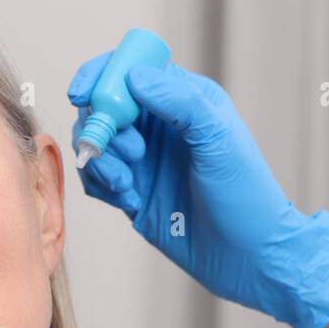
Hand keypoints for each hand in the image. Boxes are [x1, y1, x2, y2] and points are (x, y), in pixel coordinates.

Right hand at [67, 53, 328, 327]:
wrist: (246, 256)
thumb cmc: (245, 196)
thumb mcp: (218, 139)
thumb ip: (179, 102)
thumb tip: (134, 77)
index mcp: (183, 101)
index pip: (131, 71)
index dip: (101, 76)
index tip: (82, 94)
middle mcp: (159, 126)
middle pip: (103, 106)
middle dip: (102, 126)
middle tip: (131, 154)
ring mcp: (143, 161)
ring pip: (95, 143)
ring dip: (101, 160)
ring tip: (127, 183)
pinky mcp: (132, 192)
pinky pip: (96, 178)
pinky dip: (100, 185)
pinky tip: (128, 200)